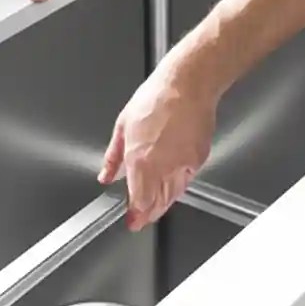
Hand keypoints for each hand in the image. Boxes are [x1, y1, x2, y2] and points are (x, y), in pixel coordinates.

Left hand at [98, 67, 218, 230]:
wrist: (188, 85)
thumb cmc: (156, 98)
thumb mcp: (123, 125)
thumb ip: (113, 156)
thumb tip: (106, 175)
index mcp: (141, 160)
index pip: (139, 202)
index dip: (135, 216)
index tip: (131, 220)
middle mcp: (163, 167)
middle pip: (157, 204)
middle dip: (148, 214)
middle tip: (140, 218)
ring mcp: (184, 164)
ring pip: (173, 196)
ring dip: (162, 204)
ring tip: (153, 205)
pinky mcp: (198, 159)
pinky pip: (186, 180)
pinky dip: (177, 186)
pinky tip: (169, 183)